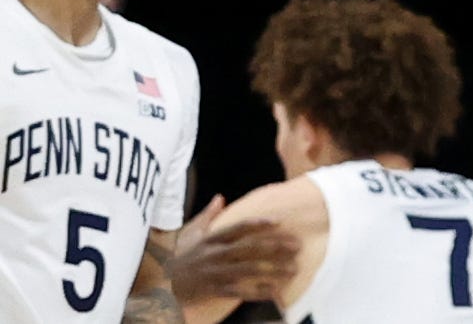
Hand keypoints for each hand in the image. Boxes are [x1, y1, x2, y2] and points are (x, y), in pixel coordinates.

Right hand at [172, 196, 296, 300]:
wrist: (156, 284)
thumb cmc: (175, 256)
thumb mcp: (188, 234)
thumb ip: (207, 217)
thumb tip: (220, 198)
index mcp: (210, 240)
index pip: (238, 228)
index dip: (259, 224)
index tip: (280, 222)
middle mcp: (214, 255)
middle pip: (249, 249)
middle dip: (275, 246)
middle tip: (298, 245)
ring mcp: (214, 273)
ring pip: (248, 270)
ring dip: (273, 269)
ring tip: (294, 268)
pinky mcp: (212, 291)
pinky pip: (238, 292)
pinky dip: (257, 291)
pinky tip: (274, 291)